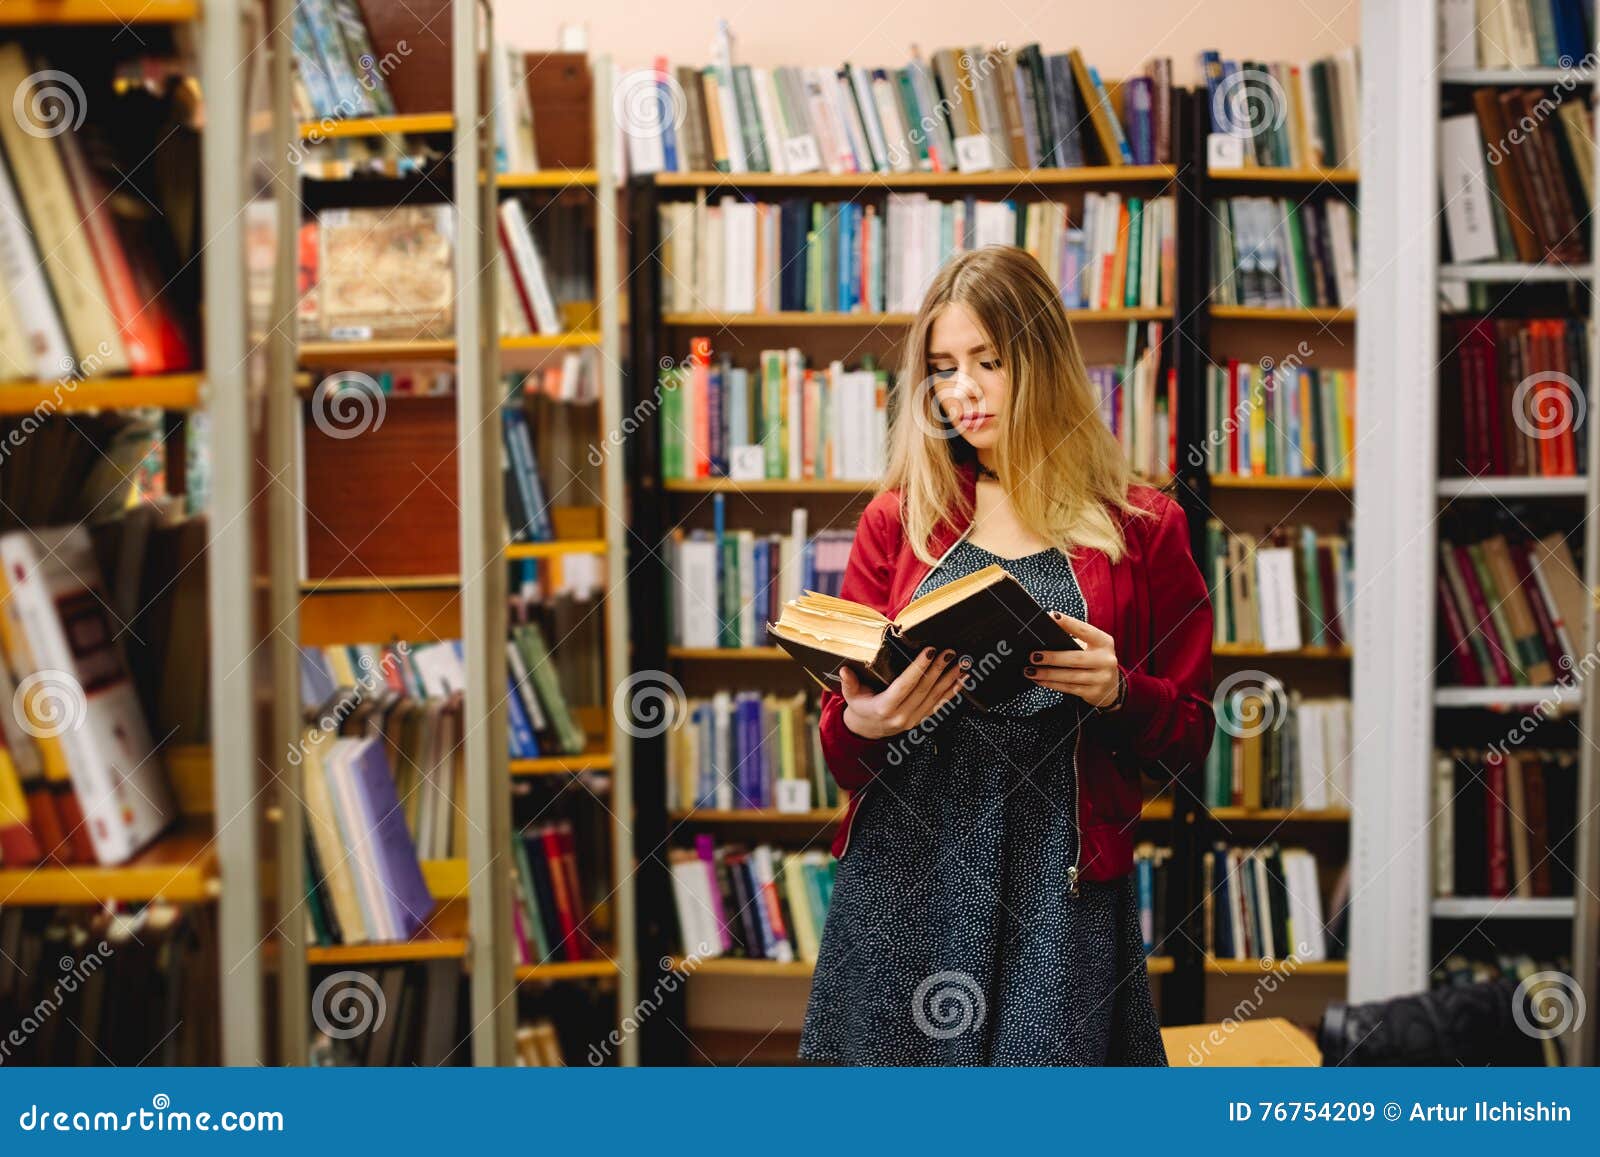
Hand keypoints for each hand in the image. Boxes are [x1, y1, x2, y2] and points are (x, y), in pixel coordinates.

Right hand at [838, 647, 965, 739]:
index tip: (929, 651)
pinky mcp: (922, 720)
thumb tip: (845, 670)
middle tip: (949, 652)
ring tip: (962, 664)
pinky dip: (952, 692)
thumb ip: (849, 683)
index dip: (918, 668)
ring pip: (935, 697)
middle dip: (938, 669)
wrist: (866, 730)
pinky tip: (962, 681)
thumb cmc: (860, 707)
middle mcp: (902, 716)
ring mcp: (914, 720)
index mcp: (884, 708)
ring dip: (950, 680)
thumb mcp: (850, 696)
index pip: (904, 686)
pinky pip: (939, 706)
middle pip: (924, 690)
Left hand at [1023, 612, 1122, 708]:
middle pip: (1076, 658)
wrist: (1112, 687)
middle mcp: (1106, 660)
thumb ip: (1073, 640)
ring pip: (1070, 676)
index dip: (1069, 623)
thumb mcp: (1090, 646)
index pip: (1085, 630)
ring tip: (1030, 670)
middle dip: (1052, 657)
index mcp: (1104, 642)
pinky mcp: (1094, 692)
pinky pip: (1069, 688)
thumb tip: (1045, 634)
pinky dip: (1051, 684)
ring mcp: (1102, 678)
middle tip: (1033, 656)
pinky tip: (1039, 680)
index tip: (1052, 616)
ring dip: (1047, 673)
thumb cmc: (1094, 660)